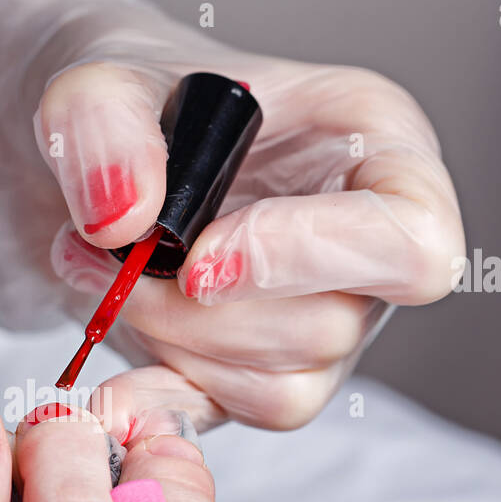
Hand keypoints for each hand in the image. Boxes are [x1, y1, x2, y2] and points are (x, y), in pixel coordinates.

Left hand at [0, 0, 462, 430]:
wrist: (89, 166)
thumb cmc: (130, 106)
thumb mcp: (97, 83)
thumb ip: (105, 129)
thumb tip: (124, 217)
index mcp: (377, 152)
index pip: (410, 242)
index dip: (310, 261)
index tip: (200, 261)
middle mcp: (366, 253)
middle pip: (329, 328)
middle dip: (200, 310)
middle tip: (108, 253)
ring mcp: (320, 326)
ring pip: (281, 389)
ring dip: (169, 342)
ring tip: (90, 268)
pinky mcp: (257, 379)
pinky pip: (227, 417)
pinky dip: (156, 399)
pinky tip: (104, 364)